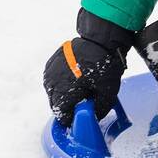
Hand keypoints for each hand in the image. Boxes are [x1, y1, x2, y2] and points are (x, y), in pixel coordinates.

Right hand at [42, 8, 135, 126]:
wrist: (99, 39)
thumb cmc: (104, 66)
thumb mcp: (107, 93)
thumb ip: (99, 110)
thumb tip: (94, 117)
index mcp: (62, 93)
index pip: (61, 116)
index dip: (72, 118)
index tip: (80, 115)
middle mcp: (51, 84)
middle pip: (55, 104)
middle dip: (67, 107)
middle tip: (81, 103)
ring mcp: (49, 72)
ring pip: (52, 92)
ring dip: (63, 94)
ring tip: (79, 89)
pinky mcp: (51, 63)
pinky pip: (53, 79)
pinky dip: (61, 82)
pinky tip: (74, 78)